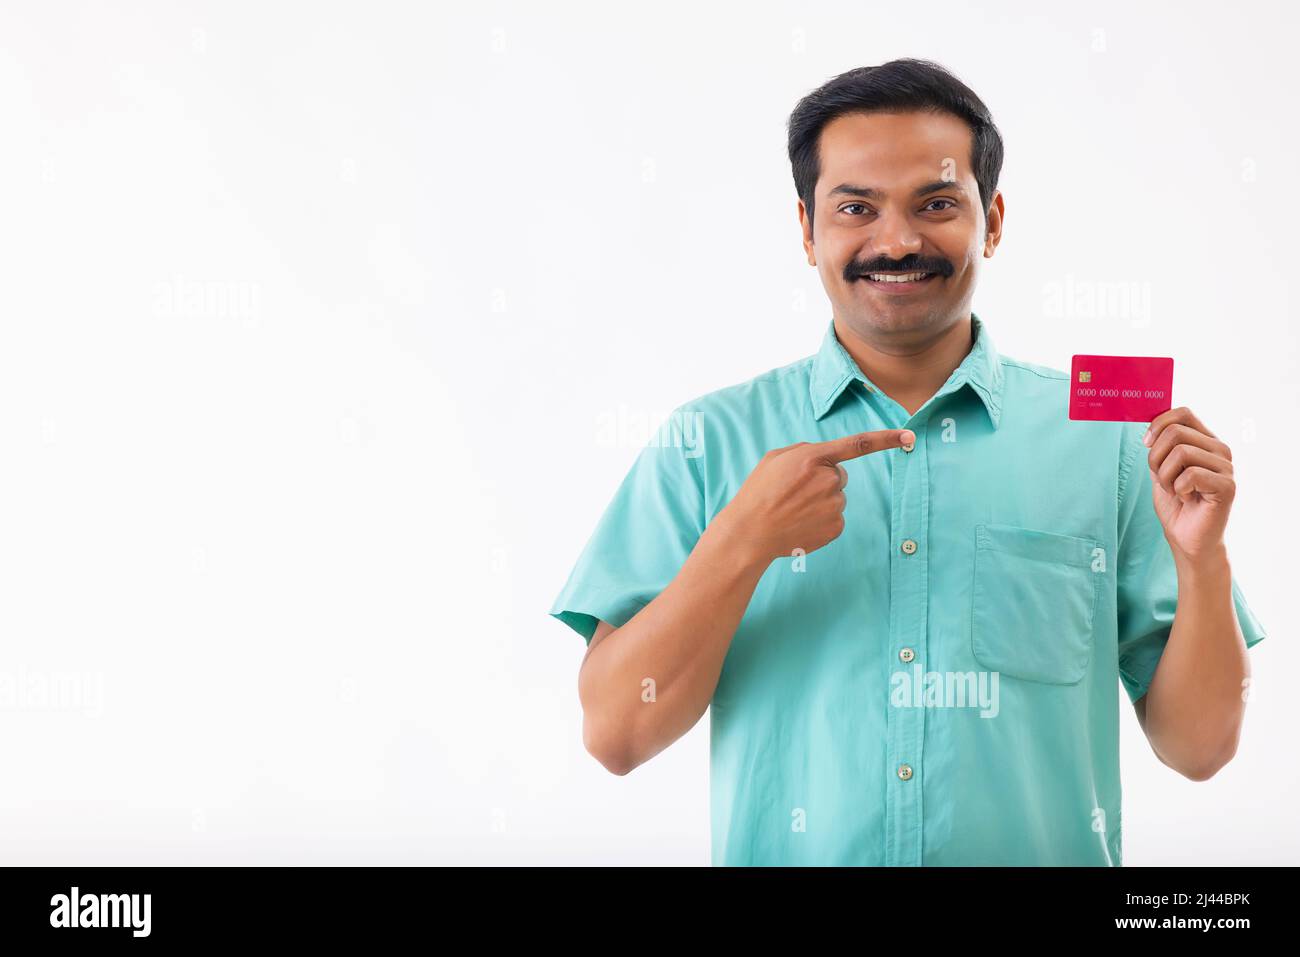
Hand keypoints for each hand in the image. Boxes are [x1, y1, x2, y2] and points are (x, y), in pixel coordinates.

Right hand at [715, 427, 914, 564]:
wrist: (750, 533)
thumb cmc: (759, 492)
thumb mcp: (775, 459)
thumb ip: (805, 451)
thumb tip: (826, 459)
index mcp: (812, 458)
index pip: (858, 444)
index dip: (886, 439)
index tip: (910, 436)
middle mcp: (827, 480)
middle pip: (839, 475)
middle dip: (823, 480)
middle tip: (795, 492)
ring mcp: (834, 506)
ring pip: (837, 497)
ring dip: (820, 500)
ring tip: (794, 509)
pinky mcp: (835, 527)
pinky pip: (835, 517)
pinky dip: (821, 519)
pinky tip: (801, 522)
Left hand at [1143, 406, 1234, 561]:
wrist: (1186, 538)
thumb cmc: (1175, 504)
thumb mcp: (1161, 468)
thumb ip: (1160, 446)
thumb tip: (1151, 425)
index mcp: (1205, 441)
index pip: (1183, 413)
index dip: (1158, 424)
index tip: (1146, 443)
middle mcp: (1220, 449)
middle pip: (1176, 431)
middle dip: (1155, 456)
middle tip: (1161, 478)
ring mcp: (1226, 467)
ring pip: (1180, 452)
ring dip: (1165, 476)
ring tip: (1174, 490)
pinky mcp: (1227, 486)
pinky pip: (1190, 474)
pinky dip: (1177, 488)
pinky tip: (1186, 498)